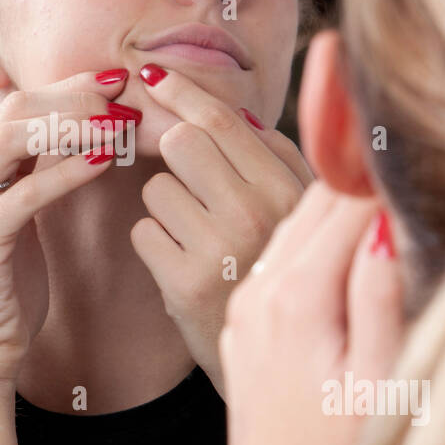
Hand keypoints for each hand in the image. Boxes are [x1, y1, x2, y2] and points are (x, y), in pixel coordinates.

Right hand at [0, 71, 128, 394]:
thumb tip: (83, 131)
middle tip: (125, 93)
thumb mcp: (23, 217)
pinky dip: (66, 174)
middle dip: (74, 96)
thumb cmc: (8, 286)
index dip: (69, 87)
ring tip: (120, 121)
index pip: (20, 104)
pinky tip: (104, 161)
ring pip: (14, 139)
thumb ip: (37, 173)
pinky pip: (24, 195)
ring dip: (72, 125)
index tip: (117, 80)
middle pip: (17, 110)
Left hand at [129, 64, 313, 396]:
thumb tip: (234, 108)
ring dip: (167, 205)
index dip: (184, 93)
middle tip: (181, 175)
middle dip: (170, 152)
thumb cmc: (282, 274)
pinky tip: (182, 265)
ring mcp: (221, 250)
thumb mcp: (300, 215)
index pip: (226, 121)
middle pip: (182, 142)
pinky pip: (143, 230)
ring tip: (198, 237)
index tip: (153, 75)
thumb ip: (275, 159)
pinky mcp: (185, 285)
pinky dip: (155, 242)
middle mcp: (259, 215)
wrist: (279, 368)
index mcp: (291, 191)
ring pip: (157, 187)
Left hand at [219, 181, 405, 444]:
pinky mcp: (241, 331)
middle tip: (407, 183)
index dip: (388, 179)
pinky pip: (273, 259)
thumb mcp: (380, 386)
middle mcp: (257, 292)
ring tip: (382, 208)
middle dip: (360, 182)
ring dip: (333, 209)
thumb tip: (384, 219)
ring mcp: (244, 310)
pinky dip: (308, 242)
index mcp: (295, 296)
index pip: (346, 197)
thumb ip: (382, 295)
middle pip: (312, 200)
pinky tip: (340, 255)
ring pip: (290, 225)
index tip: (421, 178)